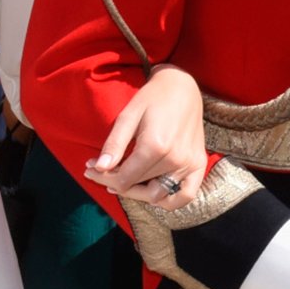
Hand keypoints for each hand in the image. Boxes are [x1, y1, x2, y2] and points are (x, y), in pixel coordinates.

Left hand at [83, 64, 206, 210]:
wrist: (182, 87)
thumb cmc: (151, 98)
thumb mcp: (127, 116)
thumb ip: (114, 144)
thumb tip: (99, 168)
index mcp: (156, 145)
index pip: (124, 178)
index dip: (104, 178)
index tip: (90, 169)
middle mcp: (175, 159)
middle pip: (138, 187)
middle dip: (115, 182)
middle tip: (101, 172)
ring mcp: (189, 164)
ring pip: (158, 195)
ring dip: (138, 193)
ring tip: (124, 181)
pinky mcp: (199, 165)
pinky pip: (185, 195)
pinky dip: (168, 201)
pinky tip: (152, 193)